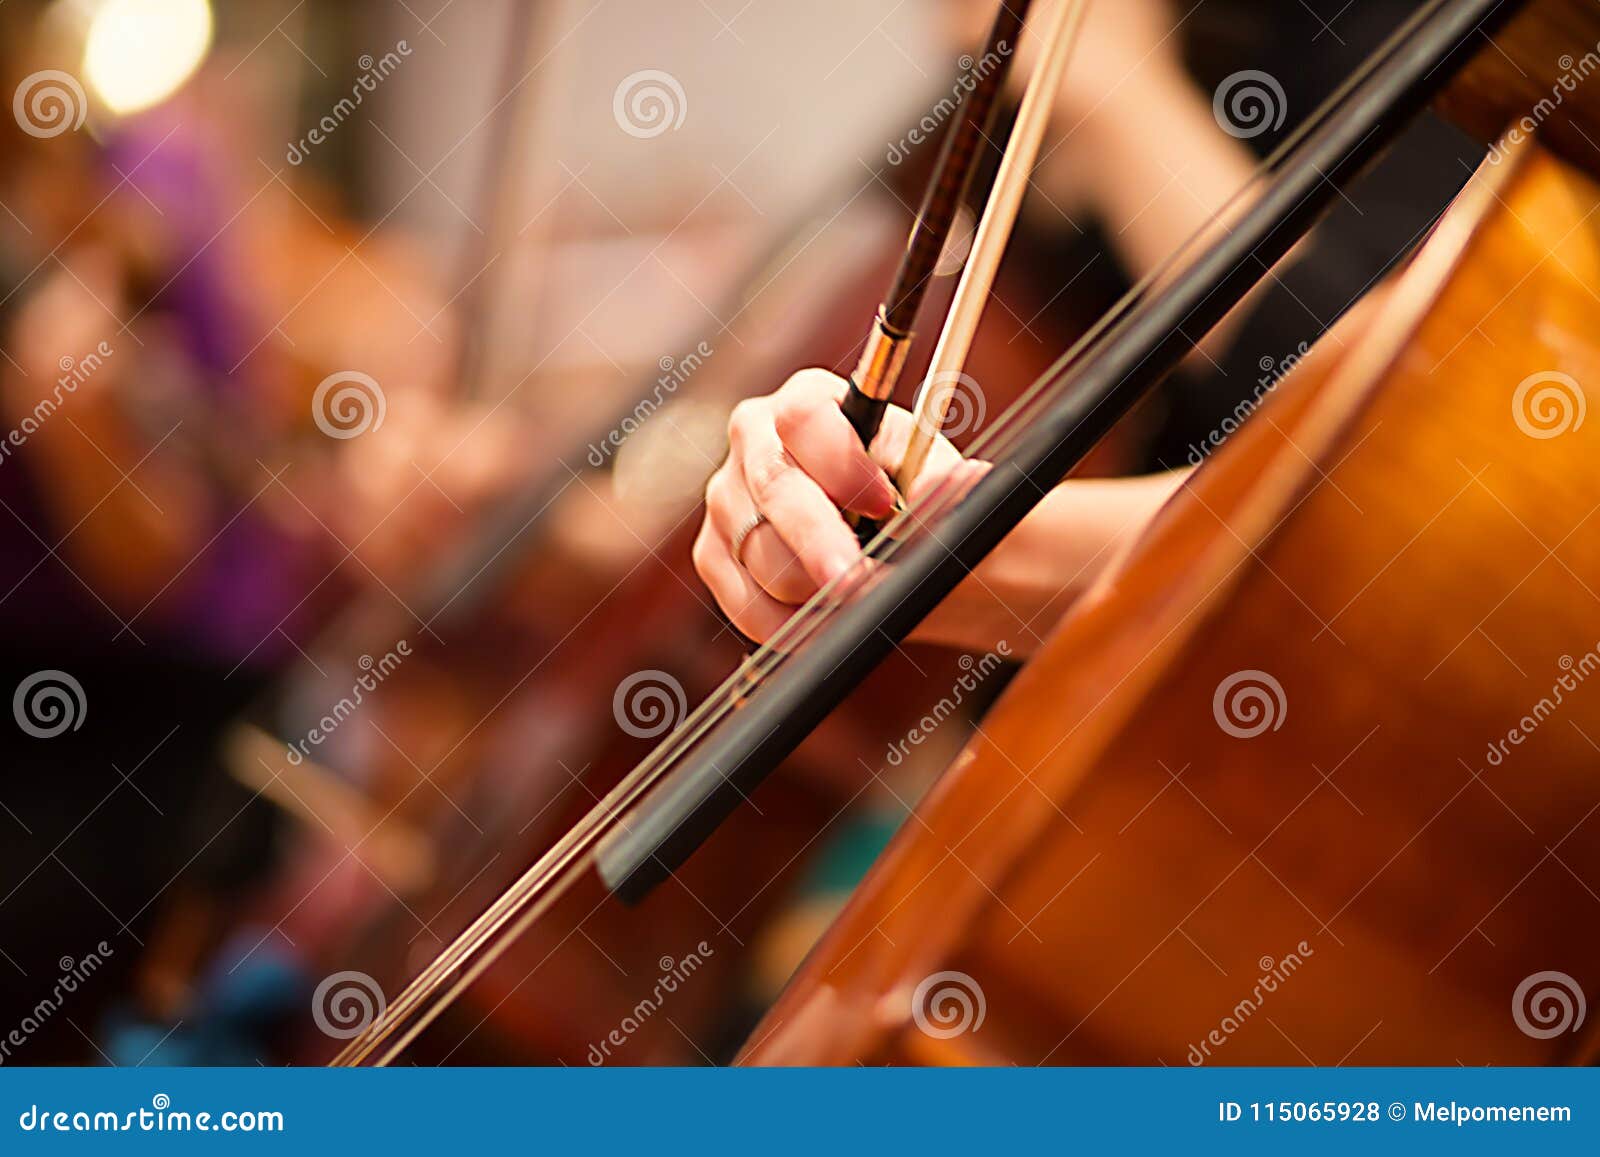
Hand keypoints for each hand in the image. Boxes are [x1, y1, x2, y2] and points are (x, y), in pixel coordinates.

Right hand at [694, 368, 967, 642]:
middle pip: (775, 488)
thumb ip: (939, 480)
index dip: (842, 464)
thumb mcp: (931, 476)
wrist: (884, 540)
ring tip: (856, 595)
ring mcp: (724, 496)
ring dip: (813, 588)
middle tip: (856, 582)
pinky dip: (787, 624)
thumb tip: (946, 487)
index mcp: (807, 400)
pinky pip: (741, 601)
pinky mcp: (711, 552)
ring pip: (760, 553)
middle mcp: (753, 437)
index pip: (804, 417)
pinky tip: (824, 619)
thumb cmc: (906, 495)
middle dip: (819, 543)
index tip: (883, 504)